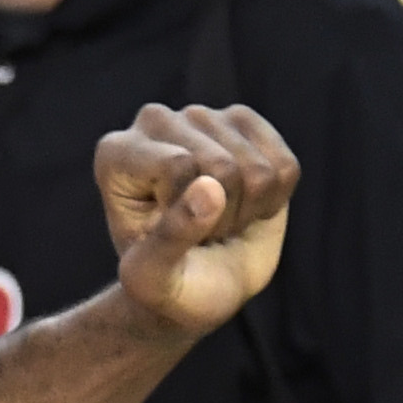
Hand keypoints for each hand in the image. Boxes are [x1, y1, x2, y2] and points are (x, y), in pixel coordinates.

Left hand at [96, 104, 299, 336]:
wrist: (198, 285)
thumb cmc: (166, 283)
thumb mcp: (153, 279)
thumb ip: (170, 237)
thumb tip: (211, 188)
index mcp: (116, 153)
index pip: (179, 166)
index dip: (188, 215)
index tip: (167, 237)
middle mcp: (155, 122)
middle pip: (222, 165)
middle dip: (221, 216)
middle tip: (198, 233)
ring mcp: (202, 118)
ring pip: (258, 167)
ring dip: (248, 210)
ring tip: (216, 220)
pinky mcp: (245, 124)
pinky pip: (286, 167)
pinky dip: (274, 200)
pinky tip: (243, 205)